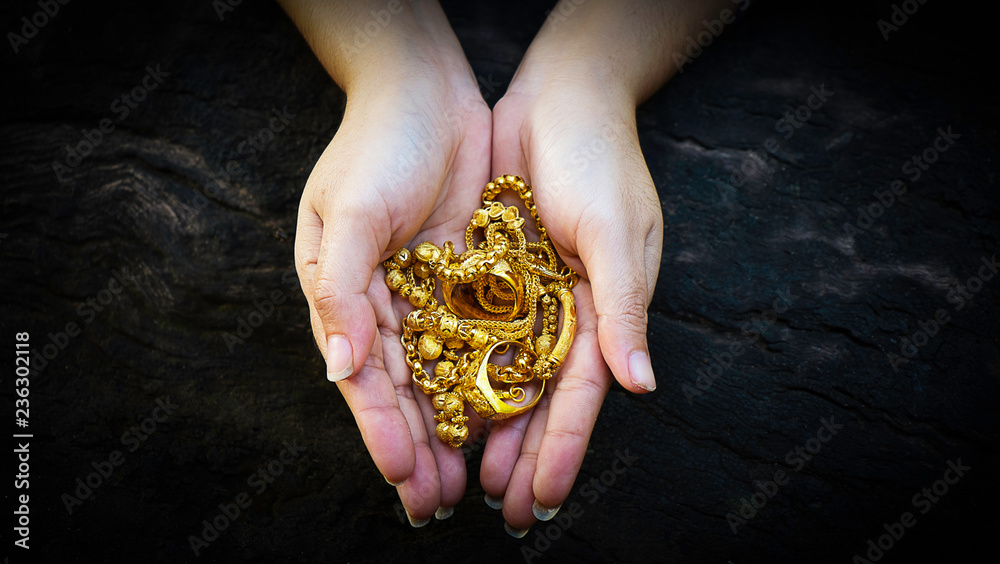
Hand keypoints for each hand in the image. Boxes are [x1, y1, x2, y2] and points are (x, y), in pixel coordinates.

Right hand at [294, 63, 491, 522]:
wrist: (426, 92)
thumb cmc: (375, 147)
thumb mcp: (348, 213)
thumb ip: (340, 291)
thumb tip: (339, 368)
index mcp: (346, 296)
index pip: (364, 378)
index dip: (383, 431)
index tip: (405, 478)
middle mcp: (388, 304)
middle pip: (406, 391)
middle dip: (420, 448)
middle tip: (436, 505)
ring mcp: (433, 294)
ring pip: (446, 375)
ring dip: (456, 427)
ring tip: (470, 482)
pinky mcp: (473, 278)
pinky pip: (483, 337)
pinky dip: (490, 377)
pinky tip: (505, 415)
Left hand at [484, 66, 662, 532]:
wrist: (560, 97)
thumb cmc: (601, 161)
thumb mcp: (616, 232)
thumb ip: (624, 311)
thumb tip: (642, 387)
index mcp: (601, 312)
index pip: (579, 396)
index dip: (560, 451)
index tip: (540, 501)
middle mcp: (561, 313)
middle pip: (536, 399)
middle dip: (518, 457)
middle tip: (497, 512)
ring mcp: (522, 296)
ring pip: (498, 375)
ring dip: (483, 427)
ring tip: (462, 480)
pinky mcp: (487, 273)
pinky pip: (467, 331)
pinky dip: (454, 370)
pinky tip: (434, 407)